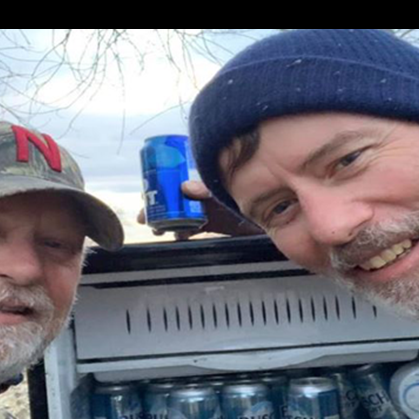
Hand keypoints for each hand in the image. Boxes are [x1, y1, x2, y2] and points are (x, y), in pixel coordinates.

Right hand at [136, 180, 264, 239]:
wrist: (273, 210)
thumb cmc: (249, 190)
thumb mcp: (223, 188)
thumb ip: (206, 188)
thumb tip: (185, 187)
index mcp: (202, 181)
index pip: (174, 182)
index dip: (158, 189)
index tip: (146, 197)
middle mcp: (202, 194)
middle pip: (173, 200)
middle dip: (157, 208)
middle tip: (146, 219)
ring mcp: (206, 209)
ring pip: (180, 216)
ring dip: (167, 222)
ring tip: (158, 229)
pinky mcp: (213, 224)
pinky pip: (193, 229)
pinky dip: (182, 232)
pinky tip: (177, 236)